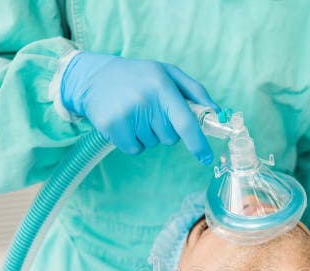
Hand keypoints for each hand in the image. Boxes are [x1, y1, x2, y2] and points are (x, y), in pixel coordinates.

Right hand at [61, 52, 218, 160]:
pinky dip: (132, 141)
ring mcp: (127, 114)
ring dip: (147, 134)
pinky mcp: (111, 126)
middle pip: (170, 138)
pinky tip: (124, 123)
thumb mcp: (167, 73)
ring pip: (153, 144)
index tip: (206, 158)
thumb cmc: (139, 76)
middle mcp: (145, 100)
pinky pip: (135, 149)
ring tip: (134, 112)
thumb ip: (196, 91)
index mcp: (162, 85)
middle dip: (165, 130)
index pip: (185, 122)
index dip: (198, 143)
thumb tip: (216, 113)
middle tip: (149, 110)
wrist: (93, 76)